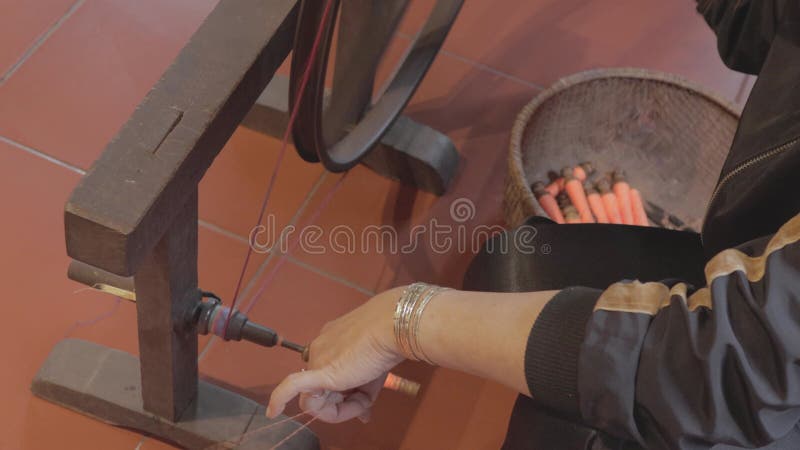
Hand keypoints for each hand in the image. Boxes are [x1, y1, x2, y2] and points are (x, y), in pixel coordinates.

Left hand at [266, 286, 406, 422]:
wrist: (392, 327)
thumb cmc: (388, 342)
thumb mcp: (374, 373)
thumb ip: (364, 392)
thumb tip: (364, 416)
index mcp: (332, 341)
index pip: (330, 376)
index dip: (346, 394)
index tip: (364, 403)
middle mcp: (321, 348)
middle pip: (325, 389)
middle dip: (345, 403)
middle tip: (365, 405)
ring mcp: (318, 358)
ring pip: (319, 398)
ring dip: (341, 408)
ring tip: (364, 402)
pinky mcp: (320, 370)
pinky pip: (292, 387)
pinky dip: (280, 399)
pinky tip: (272, 412)